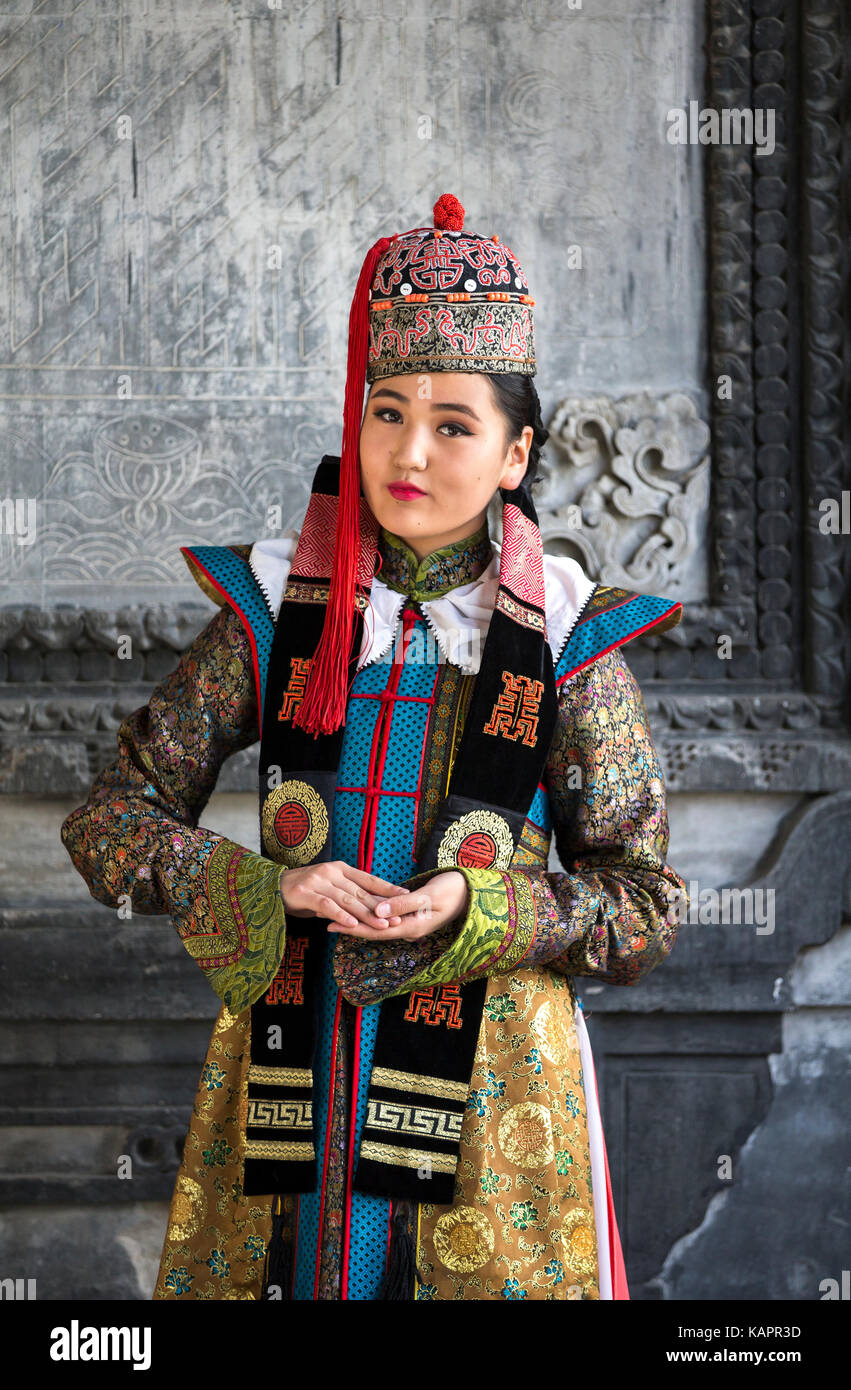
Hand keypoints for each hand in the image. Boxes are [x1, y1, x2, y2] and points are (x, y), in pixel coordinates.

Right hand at [278, 861, 407, 930]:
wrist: (271, 888)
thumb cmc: (304, 892)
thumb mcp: (329, 890)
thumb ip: (347, 895)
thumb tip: (374, 906)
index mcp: (340, 868)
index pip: (368, 879)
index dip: (387, 888)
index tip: (405, 897)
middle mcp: (330, 871)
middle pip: (360, 892)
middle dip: (380, 907)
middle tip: (397, 918)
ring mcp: (317, 881)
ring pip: (346, 899)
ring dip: (365, 914)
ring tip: (381, 925)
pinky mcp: (304, 893)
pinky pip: (326, 905)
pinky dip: (340, 915)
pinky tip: (351, 924)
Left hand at [327, 870, 467, 941]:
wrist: (472, 892)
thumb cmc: (453, 891)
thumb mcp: (429, 896)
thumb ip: (403, 904)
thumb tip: (378, 911)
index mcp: (411, 926)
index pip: (375, 930)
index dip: (351, 928)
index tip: (330, 924)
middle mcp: (408, 928)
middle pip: (372, 930)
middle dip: (348, 926)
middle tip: (323, 919)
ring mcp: (410, 923)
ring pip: (378, 924)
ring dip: (357, 920)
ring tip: (335, 915)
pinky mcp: (411, 915)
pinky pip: (386, 918)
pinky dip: (370, 914)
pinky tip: (360, 909)